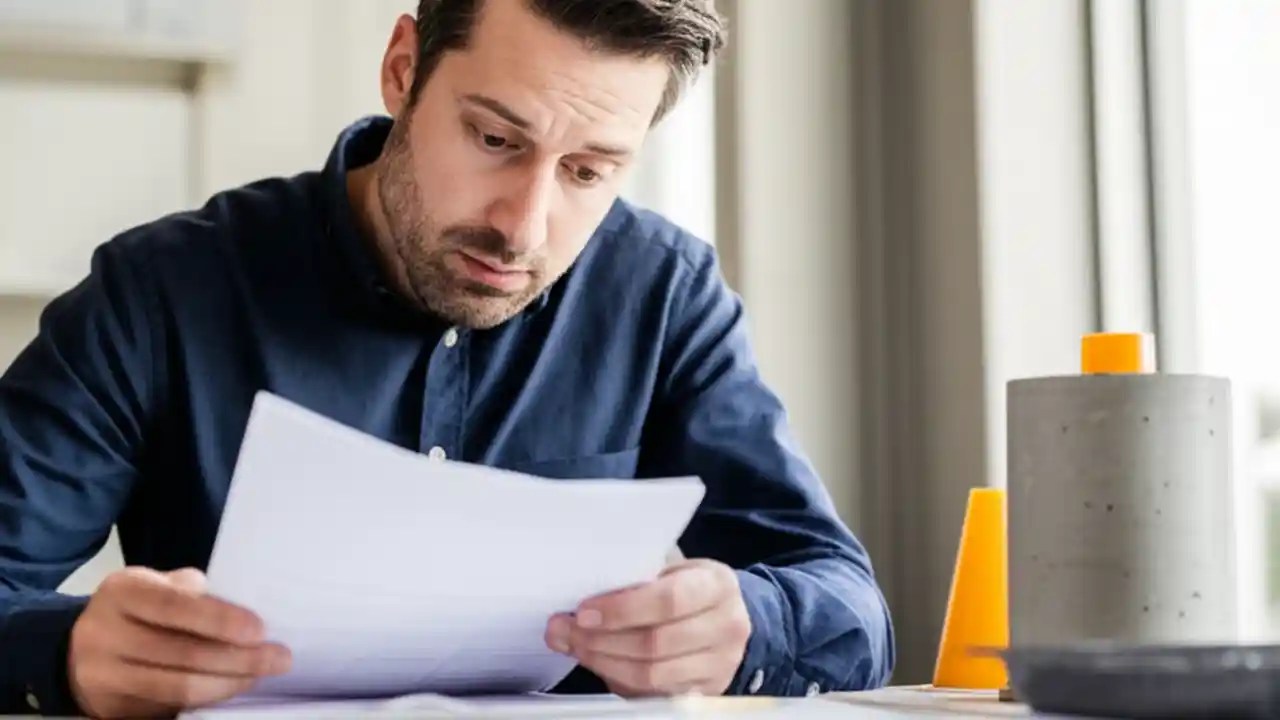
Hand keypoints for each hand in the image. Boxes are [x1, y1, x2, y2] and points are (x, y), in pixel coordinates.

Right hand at [68, 567, 290, 718]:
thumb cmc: (139, 609)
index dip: (219, 620)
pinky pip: (168, 707)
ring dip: (228, 684)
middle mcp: (105, 634)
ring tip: (261, 675)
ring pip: (177, 688)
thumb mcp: (158, 585)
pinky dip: (207, 700)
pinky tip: (232, 688)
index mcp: (122, 593)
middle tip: (279, 658)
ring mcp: (104, 676)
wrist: (79, 648)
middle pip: (181, 653)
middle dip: (238, 658)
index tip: (260, 630)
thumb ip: (194, 593)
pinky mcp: (111, 709)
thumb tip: (247, 611)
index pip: (174, 607)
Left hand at [545, 559, 750, 696]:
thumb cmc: (690, 588)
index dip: (622, 609)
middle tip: (567, 631)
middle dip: (601, 639)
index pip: (669, 600)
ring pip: (651, 675)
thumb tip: (574, 612)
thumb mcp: (672, 571)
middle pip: (655, 642)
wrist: (726, 618)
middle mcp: (726, 626)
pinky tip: (600, 663)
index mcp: (717, 585)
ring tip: (577, 647)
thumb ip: (630, 583)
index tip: (584, 612)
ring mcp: (719, 665)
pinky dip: (619, 679)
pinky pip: (653, 694)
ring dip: (604, 662)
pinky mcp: (704, 692)